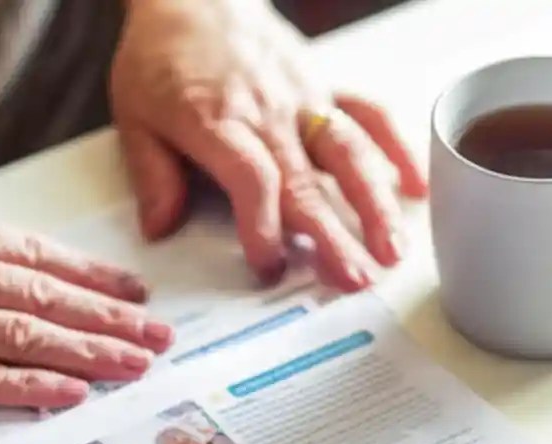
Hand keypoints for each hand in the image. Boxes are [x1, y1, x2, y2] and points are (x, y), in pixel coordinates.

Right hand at [0, 183, 173, 407]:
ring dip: (91, 352)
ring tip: (139, 364)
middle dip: (111, 318)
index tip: (135, 290)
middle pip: (48, 297)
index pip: (37, 256)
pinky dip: (31, 386)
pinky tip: (74, 393)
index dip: (93, 274)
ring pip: (28, 336)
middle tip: (160, 335)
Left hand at [110, 0, 427, 290]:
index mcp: (217, 122)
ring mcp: (304, 101)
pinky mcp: (325, 89)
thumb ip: (151, 174)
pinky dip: (397, 148)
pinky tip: (418, 187)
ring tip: (394, 249)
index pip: (252, 179)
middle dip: (334, 236)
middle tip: (354, 280)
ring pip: (349, 154)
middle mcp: (269, 113)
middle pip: (307, 182)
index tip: (271, 265)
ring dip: (376, 204)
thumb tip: (159, 229)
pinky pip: (369, 115)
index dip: (264, 225)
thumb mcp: (133, 114)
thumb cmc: (163, 56)